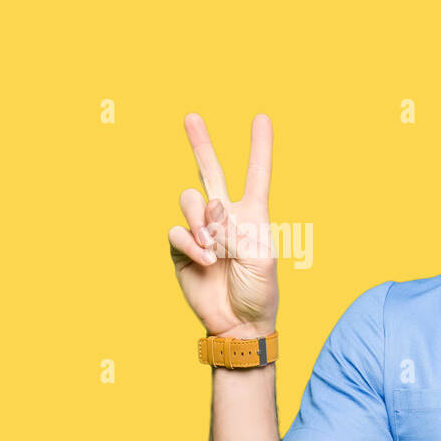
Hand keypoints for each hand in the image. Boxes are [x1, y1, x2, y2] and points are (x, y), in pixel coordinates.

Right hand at [168, 113, 277, 337]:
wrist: (239, 322)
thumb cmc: (259, 291)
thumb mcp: (261, 256)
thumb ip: (235, 227)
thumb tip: (207, 212)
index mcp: (252, 215)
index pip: (257, 174)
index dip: (259, 146)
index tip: (262, 118)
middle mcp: (225, 217)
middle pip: (211, 172)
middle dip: (201, 144)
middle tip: (192, 117)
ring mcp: (201, 232)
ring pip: (189, 201)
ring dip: (201, 220)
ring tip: (214, 246)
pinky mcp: (181, 249)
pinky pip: (178, 232)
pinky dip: (191, 244)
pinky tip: (205, 260)